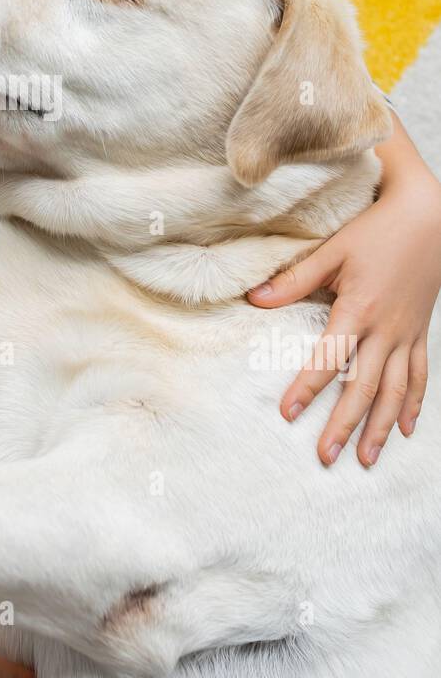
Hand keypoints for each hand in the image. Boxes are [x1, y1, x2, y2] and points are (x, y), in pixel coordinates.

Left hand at [246, 175, 440, 466]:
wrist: (429, 217)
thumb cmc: (375, 230)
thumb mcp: (332, 251)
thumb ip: (294, 280)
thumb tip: (254, 299)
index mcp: (359, 308)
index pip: (329, 358)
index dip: (307, 387)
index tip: (287, 414)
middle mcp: (386, 328)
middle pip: (364, 386)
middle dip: (344, 424)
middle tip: (324, 456)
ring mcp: (407, 334)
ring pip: (395, 391)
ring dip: (379, 427)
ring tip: (365, 459)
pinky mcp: (421, 332)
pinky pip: (420, 375)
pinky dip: (413, 404)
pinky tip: (404, 429)